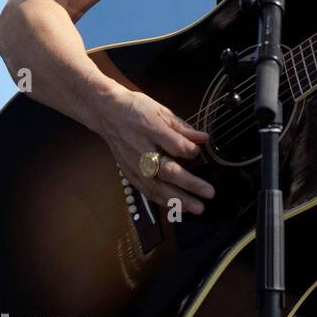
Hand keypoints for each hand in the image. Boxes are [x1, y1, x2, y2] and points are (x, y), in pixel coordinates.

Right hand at [96, 87, 214, 216]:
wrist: (107, 113)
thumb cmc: (136, 109)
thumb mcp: (160, 110)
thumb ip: (182, 127)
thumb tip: (204, 138)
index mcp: (151, 129)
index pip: (174, 145)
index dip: (190, 151)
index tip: (199, 152)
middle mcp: (142, 150)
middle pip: (167, 171)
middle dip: (190, 184)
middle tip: (209, 193)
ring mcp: (134, 165)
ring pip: (157, 187)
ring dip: (178, 199)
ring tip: (197, 208)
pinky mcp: (129, 174)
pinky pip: (147, 191)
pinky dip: (163, 201)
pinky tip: (177, 207)